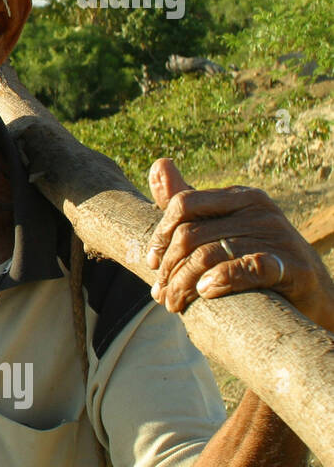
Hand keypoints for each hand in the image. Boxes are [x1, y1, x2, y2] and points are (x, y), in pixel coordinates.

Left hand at [143, 158, 333, 328]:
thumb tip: (159, 163)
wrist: (314, 293)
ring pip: (208, 255)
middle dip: (168, 268)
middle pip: (190, 234)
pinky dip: (221, 280)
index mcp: (241, 197)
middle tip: (161, 295)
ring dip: (183, 284)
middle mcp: (260, 211)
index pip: (184, 203)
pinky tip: (206, 292)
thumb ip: (190, 201)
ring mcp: (278, 237)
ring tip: (174, 303)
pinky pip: (247, 269)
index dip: (160, 234)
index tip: (152, 263)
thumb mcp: (225, 226)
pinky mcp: (292, 267)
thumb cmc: (259, 257)